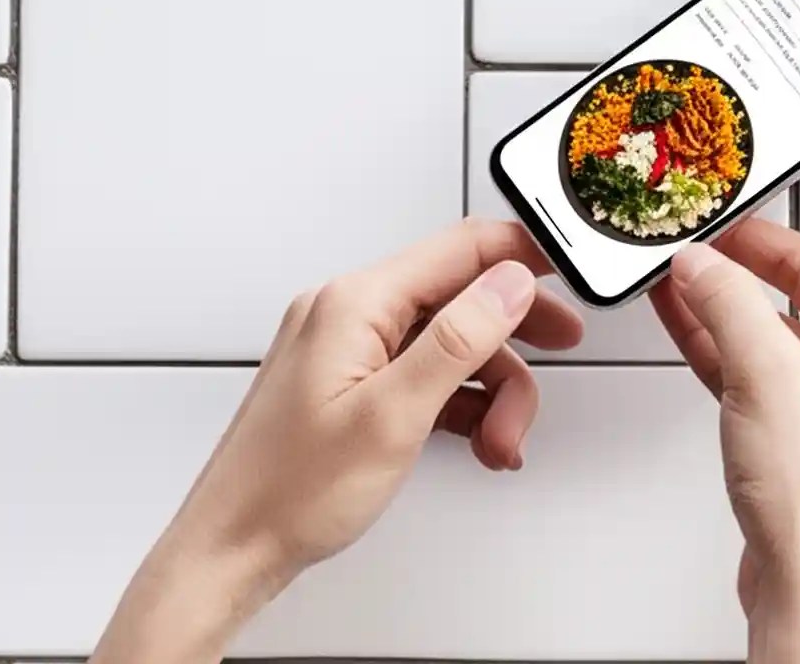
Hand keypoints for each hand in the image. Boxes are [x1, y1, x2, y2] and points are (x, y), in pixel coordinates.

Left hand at [90, 219, 583, 663]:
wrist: (232, 550)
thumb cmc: (289, 492)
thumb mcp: (393, 415)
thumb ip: (457, 340)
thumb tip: (508, 285)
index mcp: (354, 304)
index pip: (460, 249)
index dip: (522, 256)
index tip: (567, 274)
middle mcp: (348, 314)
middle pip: (460, 297)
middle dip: (514, 336)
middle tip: (561, 349)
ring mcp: (348, 349)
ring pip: (449, 343)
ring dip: (491, 389)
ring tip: (502, 442)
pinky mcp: (351, 382)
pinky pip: (425, 373)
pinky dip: (461, 403)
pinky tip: (479, 440)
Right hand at [651, 117, 799, 663]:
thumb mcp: (770, 377)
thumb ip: (728, 306)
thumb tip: (700, 264)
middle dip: (765, 243)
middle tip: (716, 219)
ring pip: (785, 313)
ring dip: (733, 290)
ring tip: (682, 264)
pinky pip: (760, 356)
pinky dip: (721, 334)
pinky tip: (680, 315)